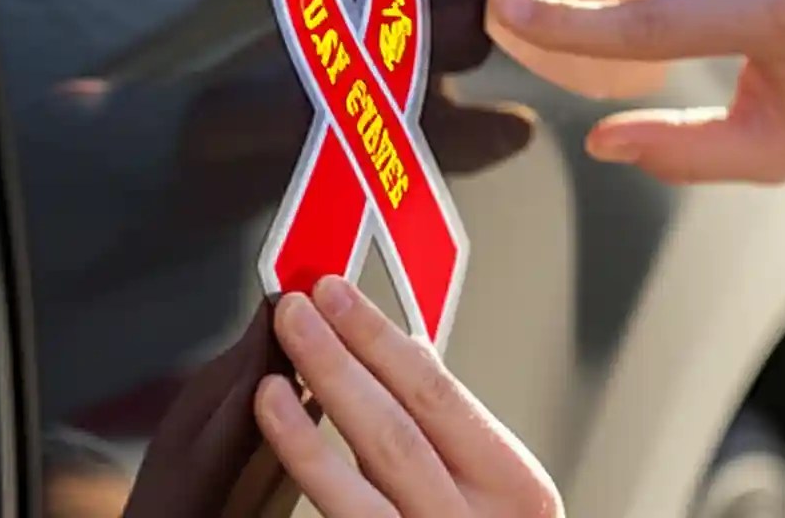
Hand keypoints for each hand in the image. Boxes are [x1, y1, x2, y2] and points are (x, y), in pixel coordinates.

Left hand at [254, 276, 562, 517]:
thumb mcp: (495, 490)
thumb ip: (454, 430)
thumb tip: (405, 347)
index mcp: (515, 488)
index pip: (438, 394)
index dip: (377, 337)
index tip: (333, 292)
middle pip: (395, 434)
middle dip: (337, 365)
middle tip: (292, 311)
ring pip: (361, 493)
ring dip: (307, 431)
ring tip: (269, 380)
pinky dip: (310, 484)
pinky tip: (278, 450)